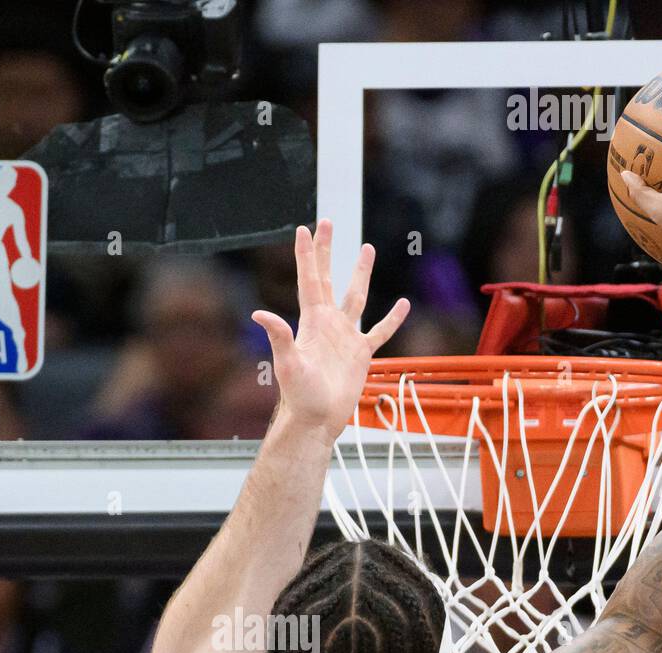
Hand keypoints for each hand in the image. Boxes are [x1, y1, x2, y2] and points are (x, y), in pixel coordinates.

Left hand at [253, 220, 409, 440]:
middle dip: (327, 251)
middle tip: (327, 222)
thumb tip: (259, 313)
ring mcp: (345, 337)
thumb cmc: (299, 396)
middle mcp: (328, 323)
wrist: (316, 420)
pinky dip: (391, 319)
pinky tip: (402, 304)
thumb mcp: (287, 364)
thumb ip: (279, 337)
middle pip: (327, 278)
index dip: (307, 255)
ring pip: (356, 297)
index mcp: (311, 321)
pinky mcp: (360, 354)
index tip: (305, 229)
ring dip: (360, 273)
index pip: (309, 280)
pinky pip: (379, 332)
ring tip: (367, 248)